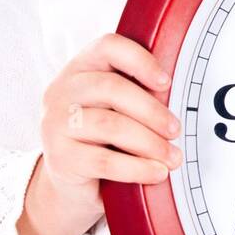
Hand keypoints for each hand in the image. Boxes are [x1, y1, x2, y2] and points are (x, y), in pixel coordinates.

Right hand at [18, 33, 182, 234]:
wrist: (71, 187)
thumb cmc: (102, 142)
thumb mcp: (118, 112)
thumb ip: (137, 98)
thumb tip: (179, 102)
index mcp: (80, 70)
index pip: (108, 47)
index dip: (140, 61)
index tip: (166, 83)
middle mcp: (62, 91)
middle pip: (112, 88)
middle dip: (152, 111)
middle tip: (176, 130)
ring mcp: (55, 124)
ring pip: (111, 125)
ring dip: (150, 143)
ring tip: (172, 157)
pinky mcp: (59, 157)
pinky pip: (105, 160)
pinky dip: (138, 168)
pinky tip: (156, 173)